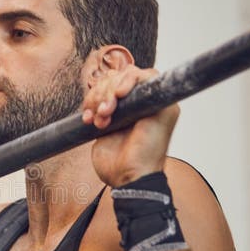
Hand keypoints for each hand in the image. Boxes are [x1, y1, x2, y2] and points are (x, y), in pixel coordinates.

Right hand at [81, 64, 178, 187]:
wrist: (129, 176)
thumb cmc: (148, 152)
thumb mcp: (162, 117)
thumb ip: (157, 92)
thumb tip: (148, 74)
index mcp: (151, 98)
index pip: (135, 74)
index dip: (124, 80)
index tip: (119, 94)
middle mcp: (135, 101)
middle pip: (115, 78)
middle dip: (107, 93)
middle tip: (107, 113)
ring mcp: (118, 110)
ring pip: (101, 88)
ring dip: (97, 102)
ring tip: (100, 122)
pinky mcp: (103, 119)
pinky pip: (91, 102)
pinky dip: (88, 109)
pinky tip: (91, 122)